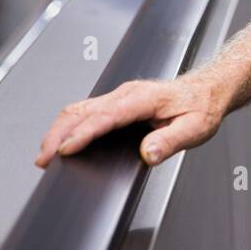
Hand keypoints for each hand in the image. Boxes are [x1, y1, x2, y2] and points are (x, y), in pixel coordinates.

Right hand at [34, 74, 225, 168]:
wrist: (207, 90)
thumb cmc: (201, 108)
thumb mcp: (195, 128)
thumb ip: (171, 141)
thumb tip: (148, 153)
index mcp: (143, 99)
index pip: (107, 117)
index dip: (84, 134)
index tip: (66, 150)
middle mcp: (127, 93)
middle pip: (83, 110)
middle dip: (59, 134)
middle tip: (44, 159)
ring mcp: (119, 96)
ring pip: (79, 108)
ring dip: (59, 129)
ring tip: (45, 154)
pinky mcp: (116, 102)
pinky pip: (85, 110)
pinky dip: (67, 125)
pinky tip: (61, 141)